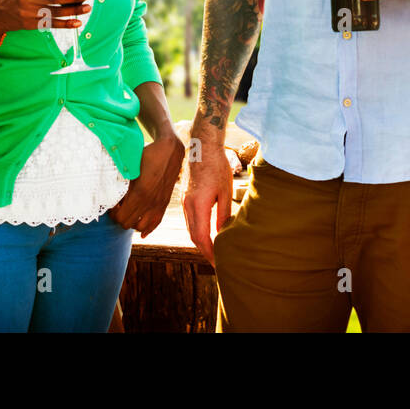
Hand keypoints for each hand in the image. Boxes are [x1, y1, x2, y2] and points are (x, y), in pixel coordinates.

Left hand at [110, 132, 184, 236]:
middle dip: (120, 218)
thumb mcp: (131, 167)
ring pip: (141, 227)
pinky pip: (156, 223)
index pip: (121, 217)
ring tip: (128, 212)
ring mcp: (159, 204)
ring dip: (133, 222)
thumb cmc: (148, 155)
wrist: (170, 151)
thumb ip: (122, 183)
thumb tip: (112, 194)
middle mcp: (150, 202)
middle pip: (128, 224)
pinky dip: (147, 228)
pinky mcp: (165, 203)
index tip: (111, 205)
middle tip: (117, 208)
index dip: (112, 214)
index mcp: (140, 193)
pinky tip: (141, 228)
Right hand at [182, 129, 232, 265]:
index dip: (209, 253)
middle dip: (204, 250)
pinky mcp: (184, 197)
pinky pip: (189, 219)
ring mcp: (184, 201)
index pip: (201, 237)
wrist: (201, 146)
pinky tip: (207, 232)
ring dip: (200, 241)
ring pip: (190, 228)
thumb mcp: (225, 190)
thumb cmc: (216, 165)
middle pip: (193, 236)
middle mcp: (187, 205)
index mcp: (198, 205)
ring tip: (213, 249)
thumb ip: (223, 214)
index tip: (218, 263)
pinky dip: (197, 230)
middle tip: (217, 261)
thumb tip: (223, 234)